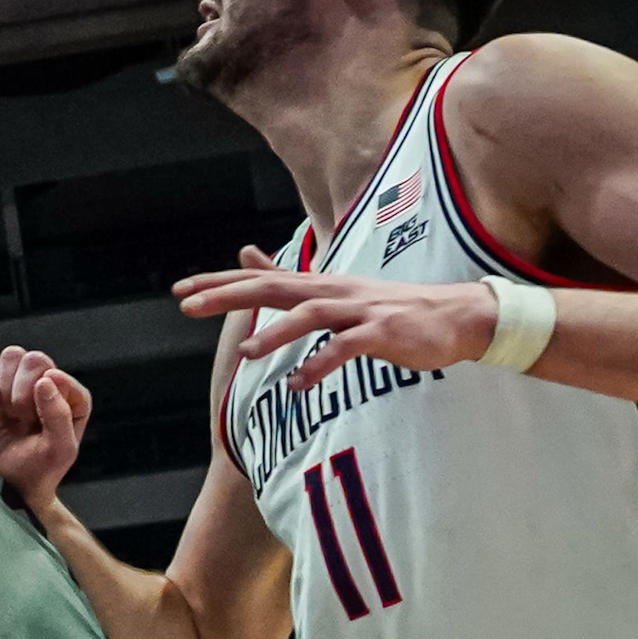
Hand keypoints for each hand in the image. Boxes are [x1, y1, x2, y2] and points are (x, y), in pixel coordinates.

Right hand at [0, 346, 94, 505]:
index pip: (62, 377)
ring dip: (7, 383)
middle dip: (25, 386)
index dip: (50, 390)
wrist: (2, 487)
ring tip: (7, 412)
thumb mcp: (59, 450)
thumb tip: (45, 380)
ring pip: (12, 356)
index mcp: (70, 401)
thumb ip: (59, 415)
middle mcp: (44, 388)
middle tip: (21, 416)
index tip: (37, 411)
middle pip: (36, 359)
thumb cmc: (38, 471)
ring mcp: (14, 387)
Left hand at [173, 248, 505, 393]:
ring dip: (278, 332)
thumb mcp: (333, 290)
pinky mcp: (384, 333)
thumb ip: (287, 275)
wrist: (457, 317)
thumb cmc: (390, 309)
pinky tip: (298, 384)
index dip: (219, 284)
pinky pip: (348, 349)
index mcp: (319, 285)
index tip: (180, 291)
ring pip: (311, 316)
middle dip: (230, 295)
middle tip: (188, 306)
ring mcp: (360, 311)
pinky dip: (322, 365)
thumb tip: (246, 254)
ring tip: (246, 352)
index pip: (260, 279)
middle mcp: (335, 292)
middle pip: (275, 288)